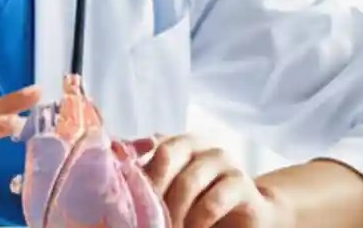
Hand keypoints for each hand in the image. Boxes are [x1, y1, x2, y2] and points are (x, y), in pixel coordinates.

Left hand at [135, 134, 291, 227]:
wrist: (247, 217)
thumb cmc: (199, 202)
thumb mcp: (171, 188)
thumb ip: (150, 176)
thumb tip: (116, 164)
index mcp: (178, 142)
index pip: (149, 144)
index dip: (134, 166)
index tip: (124, 193)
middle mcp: (200, 144)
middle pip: (166, 155)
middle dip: (153, 190)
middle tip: (144, 216)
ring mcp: (223, 161)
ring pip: (188, 181)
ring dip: (174, 211)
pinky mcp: (241, 184)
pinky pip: (212, 202)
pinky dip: (196, 221)